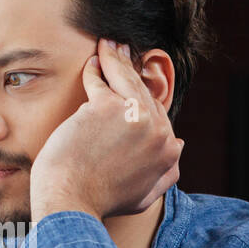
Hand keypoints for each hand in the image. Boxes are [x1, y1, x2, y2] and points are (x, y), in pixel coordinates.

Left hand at [29, 38, 181, 221]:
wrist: (70, 202)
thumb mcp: (142, 196)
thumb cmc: (98, 202)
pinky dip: (95, 69)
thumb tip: (178, 147)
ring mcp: (133, 117)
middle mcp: (157, 131)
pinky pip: (99, 80)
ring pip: (126, 80)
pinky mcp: (106, 107)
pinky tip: (92, 62)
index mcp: (167, 151)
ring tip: (110, 45)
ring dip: (118, 58)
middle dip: (132, 71)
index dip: (144, 98)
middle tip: (124, 52)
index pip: (157, 115)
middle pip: (144, 93)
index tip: (136, 87)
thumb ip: (164, 173)